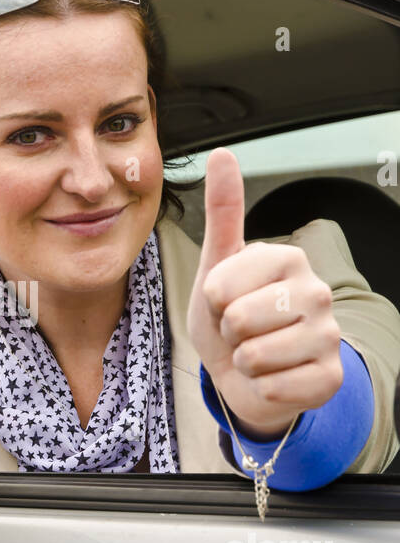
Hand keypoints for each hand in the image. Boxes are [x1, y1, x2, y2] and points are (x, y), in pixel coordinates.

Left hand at [186, 148, 343, 438]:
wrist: (244, 373)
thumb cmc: (230, 317)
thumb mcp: (216, 265)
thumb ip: (222, 212)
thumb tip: (222, 154)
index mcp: (288, 259)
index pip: (221, 286)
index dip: (212, 302)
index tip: (225, 302)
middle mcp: (317, 292)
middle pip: (239, 320)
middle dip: (228, 334)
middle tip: (241, 332)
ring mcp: (329, 336)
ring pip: (256, 356)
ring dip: (244, 363)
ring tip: (255, 353)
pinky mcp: (329, 377)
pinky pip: (274, 387)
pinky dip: (261, 388)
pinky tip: (272, 377)